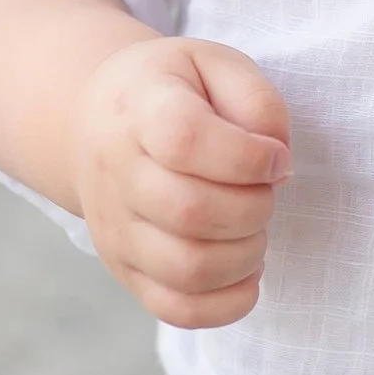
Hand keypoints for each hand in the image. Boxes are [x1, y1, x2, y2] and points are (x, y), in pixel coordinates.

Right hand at [69, 35, 289, 327]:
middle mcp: (117, 174)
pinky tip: (245, 269)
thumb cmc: (174, 93)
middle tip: (265, 191)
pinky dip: (228, 303)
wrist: (95, 123)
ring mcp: (116, 230)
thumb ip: (258, 103)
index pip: (186, 140)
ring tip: (253, 227)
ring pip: (187, 268)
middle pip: (191, 212)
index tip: (275, 157)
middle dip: (255, 207)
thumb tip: (278, 166)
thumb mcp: (217, 64)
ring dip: (246, 255)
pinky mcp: (125, 271)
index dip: (247, 157)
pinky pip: (178, 310)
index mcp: (141, 110)